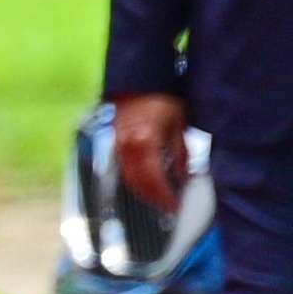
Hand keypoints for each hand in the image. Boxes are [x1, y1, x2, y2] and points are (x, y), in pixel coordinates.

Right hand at [111, 91, 191, 213]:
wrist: (137, 84)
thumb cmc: (161, 103)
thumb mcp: (178, 129)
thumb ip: (180, 156)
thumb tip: (184, 180)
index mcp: (144, 142)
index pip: (153, 180)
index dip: (165, 197)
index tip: (176, 208)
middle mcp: (125, 147)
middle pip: (138, 183)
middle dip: (154, 199)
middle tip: (168, 209)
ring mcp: (114, 147)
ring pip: (126, 180)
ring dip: (142, 193)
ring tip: (158, 200)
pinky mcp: (108, 146)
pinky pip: (119, 171)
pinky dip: (132, 182)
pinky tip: (144, 186)